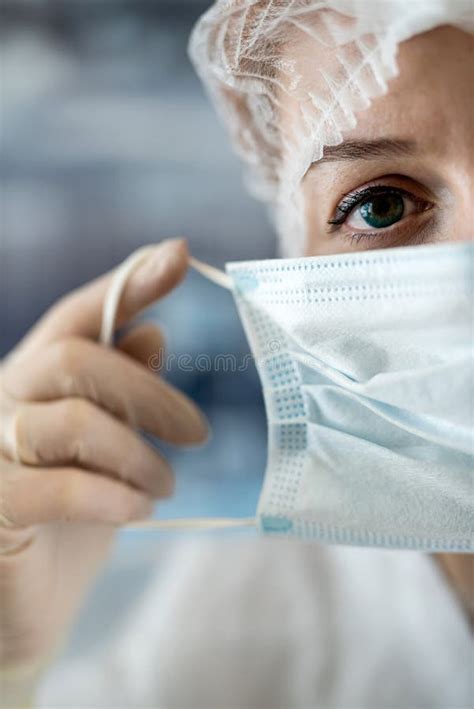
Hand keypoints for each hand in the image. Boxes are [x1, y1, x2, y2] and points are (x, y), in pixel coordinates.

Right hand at [0, 239, 207, 672]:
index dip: (126, 283)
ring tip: (165, 485)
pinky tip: (139, 509)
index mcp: (33, 378)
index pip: (78, 317)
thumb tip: (154, 335)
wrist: (17, 603)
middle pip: (78, 361)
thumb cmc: (67, 516)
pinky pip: (60, 485)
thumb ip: (121, 392)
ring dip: (137, 454)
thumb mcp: (103, 448)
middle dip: (149, 393)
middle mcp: (3, 399)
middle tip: (198, 433)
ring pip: (73, 421)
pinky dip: (112, 494)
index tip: (177, 254)